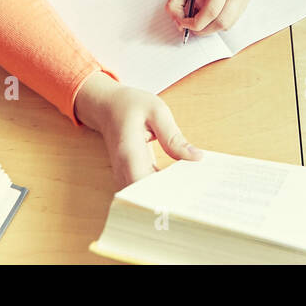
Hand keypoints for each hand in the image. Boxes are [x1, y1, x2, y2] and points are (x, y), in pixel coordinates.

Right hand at [75, 71, 201, 189]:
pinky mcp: (131, 176)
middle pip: (147, 198)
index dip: (165, 197)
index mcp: (129, 154)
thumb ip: (174, 138)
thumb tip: (196, 158)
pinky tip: (182, 182)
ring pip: (146, 197)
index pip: (146, 187)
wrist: (107, 106)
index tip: (188, 197)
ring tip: (193, 190)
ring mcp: (125, 176)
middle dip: (172, 199)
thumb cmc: (130, 106)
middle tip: (198, 195)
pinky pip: (147, 190)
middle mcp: (124, 170)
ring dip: (168, 196)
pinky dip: (164, 188)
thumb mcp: (157, 112)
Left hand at [166, 0, 249, 35]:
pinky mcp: (246, 2)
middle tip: (190, 26)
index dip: (196, 23)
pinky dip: (216, 23)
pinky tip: (210, 13)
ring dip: (210, 27)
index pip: (212, 10)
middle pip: (222, 22)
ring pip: (227, 25)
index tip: (183, 24)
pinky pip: (230, 22)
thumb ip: (176, 2)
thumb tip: (180, 25)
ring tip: (200, 16)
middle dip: (203, 29)